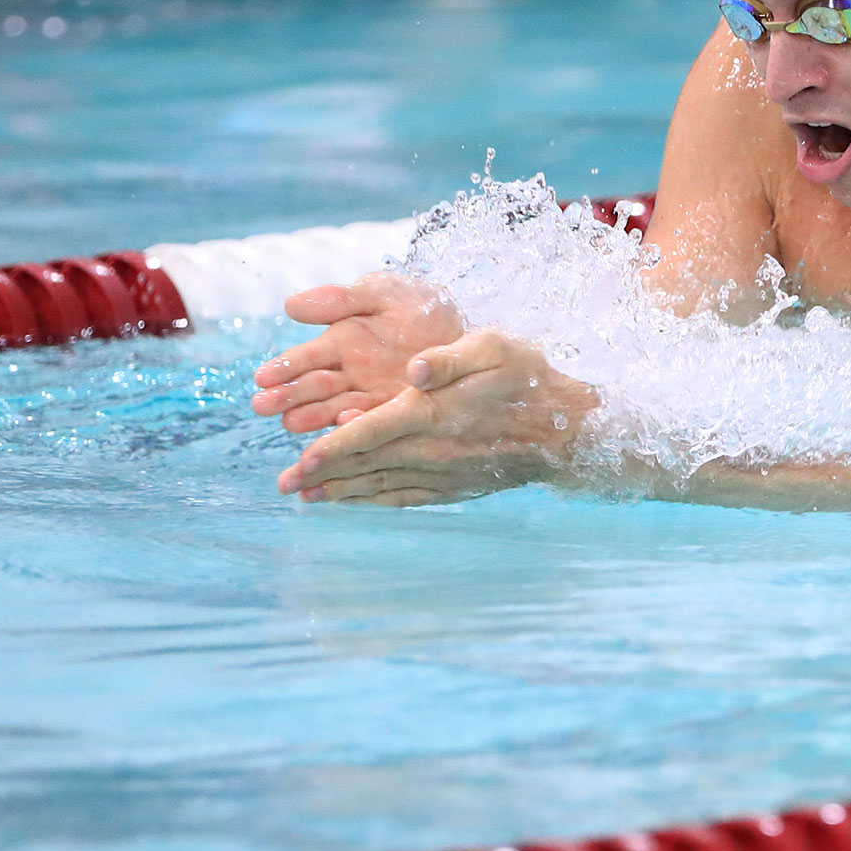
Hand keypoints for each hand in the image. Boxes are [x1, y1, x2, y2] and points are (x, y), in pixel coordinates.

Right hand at [251, 273, 464, 432]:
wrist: (467, 322)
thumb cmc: (418, 304)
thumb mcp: (381, 294)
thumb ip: (339, 300)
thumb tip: (290, 305)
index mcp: (340, 342)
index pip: (304, 359)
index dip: (283, 368)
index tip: (262, 377)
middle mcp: (349, 374)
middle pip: (312, 389)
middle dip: (286, 397)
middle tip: (264, 405)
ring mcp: (370, 396)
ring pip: (333, 411)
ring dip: (311, 418)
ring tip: (291, 422)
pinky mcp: (395, 413)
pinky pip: (372, 423)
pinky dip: (356, 426)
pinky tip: (343, 427)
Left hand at [276, 329, 597, 506]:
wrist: (567, 430)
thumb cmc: (529, 379)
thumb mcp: (494, 348)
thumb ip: (449, 357)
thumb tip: (412, 367)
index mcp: (431, 413)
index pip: (368, 434)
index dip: (329, 448)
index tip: (297, 459)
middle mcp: (431, 449)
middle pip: (364, 465)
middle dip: (321, 475)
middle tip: (283, 485)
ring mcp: (442, 473)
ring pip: (380, 485)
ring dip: (341, 492)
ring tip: (308, 498)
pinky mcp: (454, 486)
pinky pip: (406, 498)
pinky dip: (376, 501)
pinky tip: (359, 502)